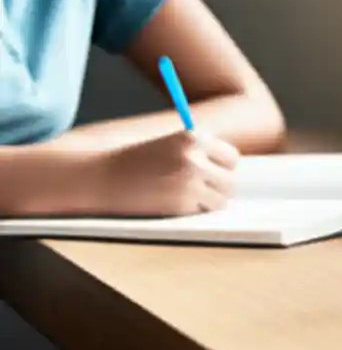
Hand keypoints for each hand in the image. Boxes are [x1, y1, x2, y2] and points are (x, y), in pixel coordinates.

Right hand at [92, 130, 239, 216]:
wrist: (99, 176)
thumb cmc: (136, 161)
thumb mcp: (171, 146)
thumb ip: (201, 153)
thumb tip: (235, 170)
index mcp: (194, 137)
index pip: (232, 158)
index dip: (221, 168)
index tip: (208, 174)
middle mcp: (195, 157)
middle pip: (231, 181)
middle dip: (217, 188)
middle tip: (196, 190)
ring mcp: (190, 181)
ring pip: (222, 200)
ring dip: (207, 203)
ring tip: (183, 198)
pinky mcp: (181, 203)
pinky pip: (203, 212)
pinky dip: (193, 212)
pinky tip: (171, 204)